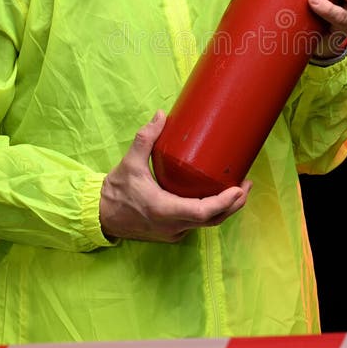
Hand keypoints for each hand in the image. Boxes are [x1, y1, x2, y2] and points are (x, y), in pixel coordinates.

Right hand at [99, 111, 251, 241]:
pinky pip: (197, 224)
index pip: (202, 212)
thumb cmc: (116, 190)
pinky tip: (218, 198)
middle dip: (233, 204)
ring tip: (238, 190)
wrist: (100, 215)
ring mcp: (173, 232)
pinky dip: (211, 213)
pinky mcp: (172, 232)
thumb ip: (145, 139)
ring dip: (224, 209)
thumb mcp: (130, 163)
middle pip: (212, 221)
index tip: (239, 189)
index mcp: (164, 210)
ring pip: (206, 225)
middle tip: (246, 184)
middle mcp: (172, 226)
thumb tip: (161, 115)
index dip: (224, 202)